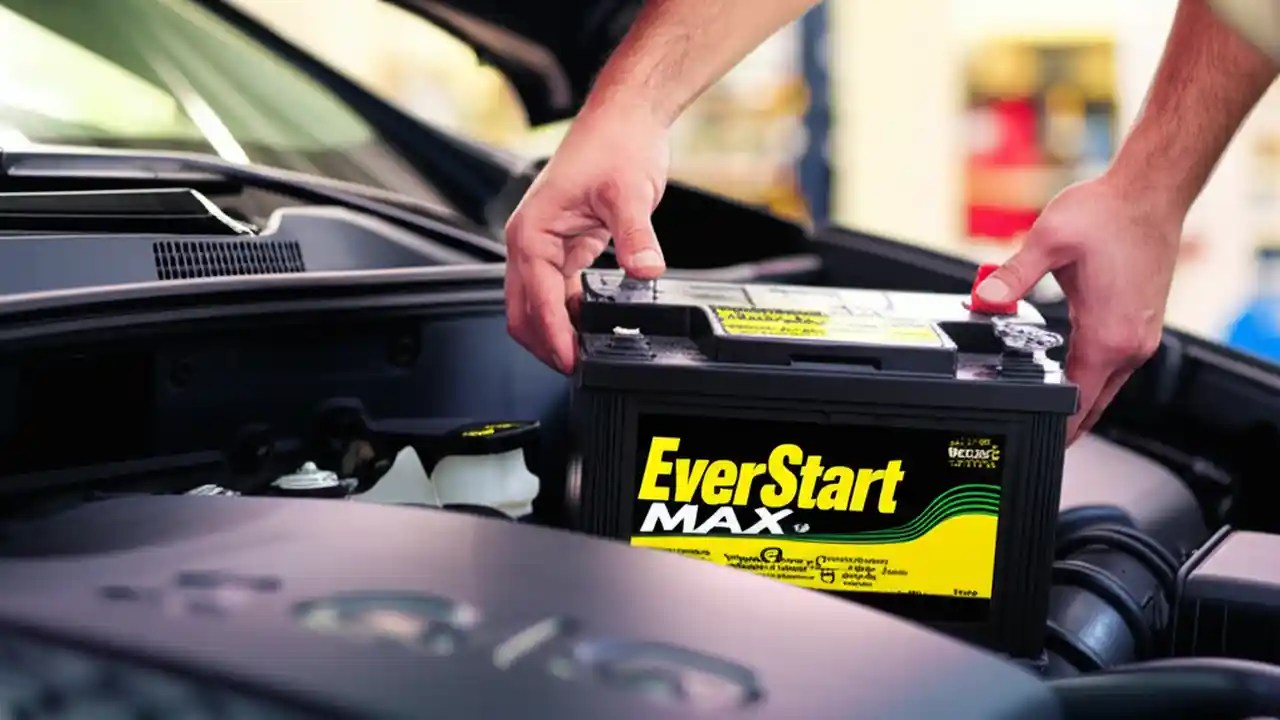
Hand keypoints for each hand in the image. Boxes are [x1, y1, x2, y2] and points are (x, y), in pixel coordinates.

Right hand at [504, 101, 670, 372]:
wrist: (624, 119)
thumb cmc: (615, 144)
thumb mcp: (629, 194)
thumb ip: (636, 237)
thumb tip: (646, 271)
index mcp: (531, 232)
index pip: (537, 302)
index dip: (555, 338)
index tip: (573, 364)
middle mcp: (529, 241)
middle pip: (523, 312)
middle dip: (546, 345)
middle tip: (578, 370)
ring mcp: (543, 245)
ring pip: (537, 305)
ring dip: (555, 331)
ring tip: (585, 355)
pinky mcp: (564, 246)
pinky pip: (556, 291)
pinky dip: (567, 312)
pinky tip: (591, 325)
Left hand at [975, 176, 1182, 443]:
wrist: (1150, 192)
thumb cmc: (1107, 214)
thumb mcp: (1048, 243)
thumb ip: (1012, 277)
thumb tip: (984, 299)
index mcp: (1107, 335)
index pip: (1079, 402)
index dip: (1058, 427)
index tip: (1040, 442)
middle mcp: (1131, 342)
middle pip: (1095, 402)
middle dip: (1067, 420)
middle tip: (1037, 433)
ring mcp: (1141, 333)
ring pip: (1107, 383)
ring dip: (1080, 395)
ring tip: (1048, 404)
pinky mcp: (1143, 321)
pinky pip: (1115, 362)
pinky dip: (1093, 372)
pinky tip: (1070, 366)